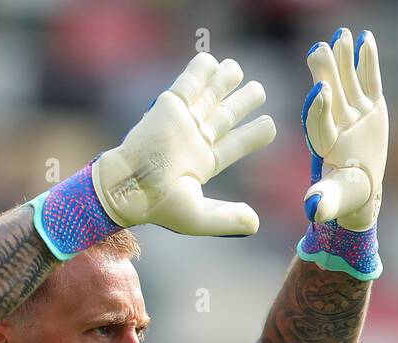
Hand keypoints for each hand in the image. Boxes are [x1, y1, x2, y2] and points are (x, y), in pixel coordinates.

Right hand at [92, 52, 275, 236]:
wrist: (128, 187)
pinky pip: (187, 84)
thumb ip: (226, 218)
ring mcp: (182, 122)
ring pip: (209, 97)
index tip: (269, 126)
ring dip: (224, 83)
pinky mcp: (168, 106)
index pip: (234, 145)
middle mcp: (195, 140)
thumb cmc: (159, 205)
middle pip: (225, 116)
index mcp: (204, 163)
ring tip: (236, 70)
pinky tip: (213, 62)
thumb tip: (255, 225)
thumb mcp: (198, 217)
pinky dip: (200, 72)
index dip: (252, 135)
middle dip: (242, 103)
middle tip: (258, 91)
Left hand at [301, 28, 386, 231]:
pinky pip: (369, 80)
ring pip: (347, 82)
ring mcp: (353, 112)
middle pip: (330, 94)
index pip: (320, 123)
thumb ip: (323, 203)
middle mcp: (337, 124)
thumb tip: (311, 210)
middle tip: (318, 49)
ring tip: (341, 35)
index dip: (319, 108)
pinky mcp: (370, 106)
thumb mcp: (334, 202)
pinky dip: (368, 60)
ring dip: (343, 59)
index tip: (320, 90)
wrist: (358, 188)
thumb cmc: (343, 197)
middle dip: (324, 73)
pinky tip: (365, 38)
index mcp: (325, 145)